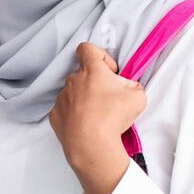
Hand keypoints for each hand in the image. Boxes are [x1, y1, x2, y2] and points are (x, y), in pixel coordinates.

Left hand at [48, 42, 145, 168]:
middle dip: (96, 83)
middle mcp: (72, 80)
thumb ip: (133, 85)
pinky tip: (85, 125)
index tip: (109, 71)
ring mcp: (61, 98)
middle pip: (83, 74)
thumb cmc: (113, 117)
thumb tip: (128, 88)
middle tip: (108, 99)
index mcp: (91, 71)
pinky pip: (65, 109)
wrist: (92, 144)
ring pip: (73, 92)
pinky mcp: (55, 115)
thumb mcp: (138, 96)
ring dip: (84, 99)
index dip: (100, 56)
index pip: (87, 49)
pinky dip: (74, 114)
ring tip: (97, 116)